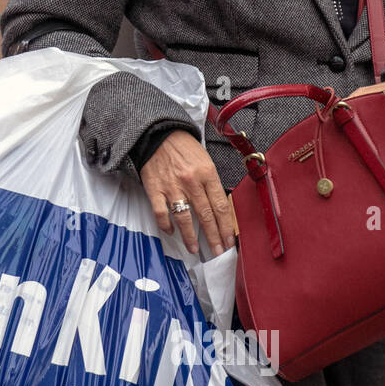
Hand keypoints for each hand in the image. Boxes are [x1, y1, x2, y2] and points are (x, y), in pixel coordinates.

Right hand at [138, 130, 235, 256]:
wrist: (159, 134)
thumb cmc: (184, 149)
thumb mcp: (206, 161)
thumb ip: (211, 184)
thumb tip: (219, 209)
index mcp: (207, 174)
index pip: (221, 206)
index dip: (226, 227)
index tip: (229, 241)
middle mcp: (191, 182)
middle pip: (206, 216)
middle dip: (213, 237)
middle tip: (218, 252)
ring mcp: (172, 187)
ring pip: (184, 218)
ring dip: (190, 237)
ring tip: (195, 249)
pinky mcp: (155, 189)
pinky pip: (161, 213)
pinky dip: (166, 225)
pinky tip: (171, 232)